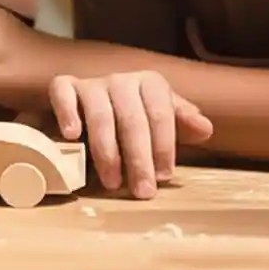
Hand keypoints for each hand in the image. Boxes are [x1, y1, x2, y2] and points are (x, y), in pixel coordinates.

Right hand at [48, 71, 213, 198]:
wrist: (96, 100)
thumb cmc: (136, 114)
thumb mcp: (163, 118)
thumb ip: (182, 123)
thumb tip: (205, 129)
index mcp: (150, 83)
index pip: (160, 114)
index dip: (163, 147)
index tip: (164, 176)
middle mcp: (121, 79)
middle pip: (132, 119)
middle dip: (138, 157)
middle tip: (142, 190)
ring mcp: (91, 82)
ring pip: (99, 114)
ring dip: (106, 151)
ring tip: (112, 181)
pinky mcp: (64, 85)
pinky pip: (63, 93)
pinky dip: (67, 113)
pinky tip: (72, 136)